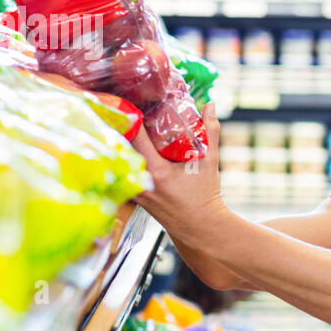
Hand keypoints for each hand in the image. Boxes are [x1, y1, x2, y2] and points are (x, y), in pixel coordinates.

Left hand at [129, 101, 227, 241]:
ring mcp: (134, 190)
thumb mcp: (210, 161)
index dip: (131, 118)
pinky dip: (122, 158)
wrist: (199, 226)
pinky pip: (122, 171)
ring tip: (118, 124)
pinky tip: (124, 147)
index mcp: (157, 172)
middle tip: (121, 108)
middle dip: (121, 127)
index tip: (131, 104)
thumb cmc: (205, 196)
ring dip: (119, 142)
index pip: (136, 137)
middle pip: (121, 146)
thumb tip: (211, 105)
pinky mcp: (132, 196)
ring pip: (119, 159)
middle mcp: (141, 181)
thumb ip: (210, 131)